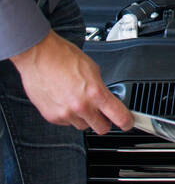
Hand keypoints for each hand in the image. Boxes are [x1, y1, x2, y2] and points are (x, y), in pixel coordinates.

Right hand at [11, 29, 134, 132]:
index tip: (127, 123)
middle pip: (102, 128)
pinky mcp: (52, 116)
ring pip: (83, 126)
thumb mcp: (93, 69)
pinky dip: (69, 115)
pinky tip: (65, 100)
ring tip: (78, 100)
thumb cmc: (63, 57)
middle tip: (102, 112)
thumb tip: (106, 99)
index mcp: (95, 92)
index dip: (126, 122)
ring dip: (85, 118)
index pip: (119, 116)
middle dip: (104, 121)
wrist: (39, 55)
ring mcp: (65, 114)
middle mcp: (81, 106)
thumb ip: (101, 88)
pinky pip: (67, 122)